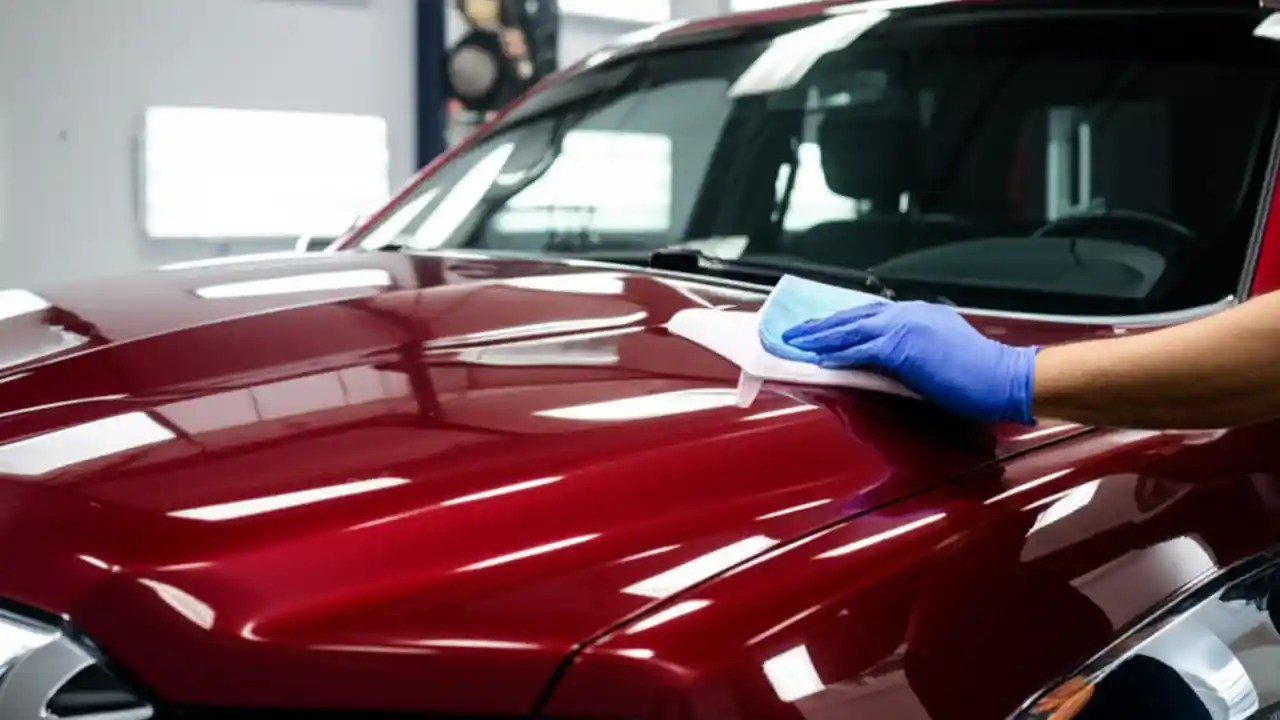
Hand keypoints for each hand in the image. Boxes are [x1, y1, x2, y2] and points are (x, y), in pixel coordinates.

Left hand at [781, 301, 1039, 423]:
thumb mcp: (940, 355)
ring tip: (795, 342)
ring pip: (851, 329)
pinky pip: (861, 348)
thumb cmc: (981, 374)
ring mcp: (906, 326)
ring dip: (819, 336)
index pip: (871, 314)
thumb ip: (911, 354)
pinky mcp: (903, 347)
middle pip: (854, 315)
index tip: (821, 326)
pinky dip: (838, 352)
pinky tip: (820, 358)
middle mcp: (909, 313)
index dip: (843, 321)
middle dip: (822, 324)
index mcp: (919, 314)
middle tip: (795, 331)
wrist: (1005, 377)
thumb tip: (882, 365)